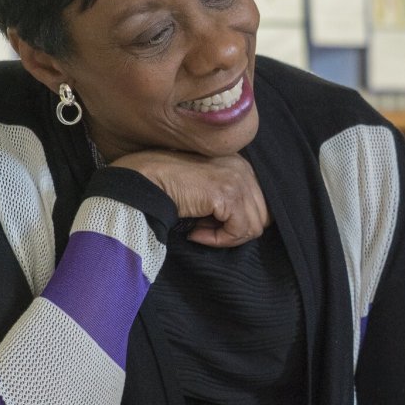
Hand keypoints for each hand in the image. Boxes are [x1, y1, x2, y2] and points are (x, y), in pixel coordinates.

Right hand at [112, 150, 269, 247]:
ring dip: (226, 237)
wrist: (142, 180)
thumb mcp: (204, 190)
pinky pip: (239, 231)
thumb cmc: (166, 187)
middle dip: (235, 232)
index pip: (259, 204)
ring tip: (199, 232)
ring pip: (254, 226)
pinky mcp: (228, 194)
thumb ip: (226, 202)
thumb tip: (240, 228)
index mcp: (239, 165)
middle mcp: (243, 168)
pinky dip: (219, 240)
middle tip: (206, 232)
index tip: (210, 226)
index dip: (237, 223)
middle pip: (262, 216)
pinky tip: (196, 233)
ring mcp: (238, 179)